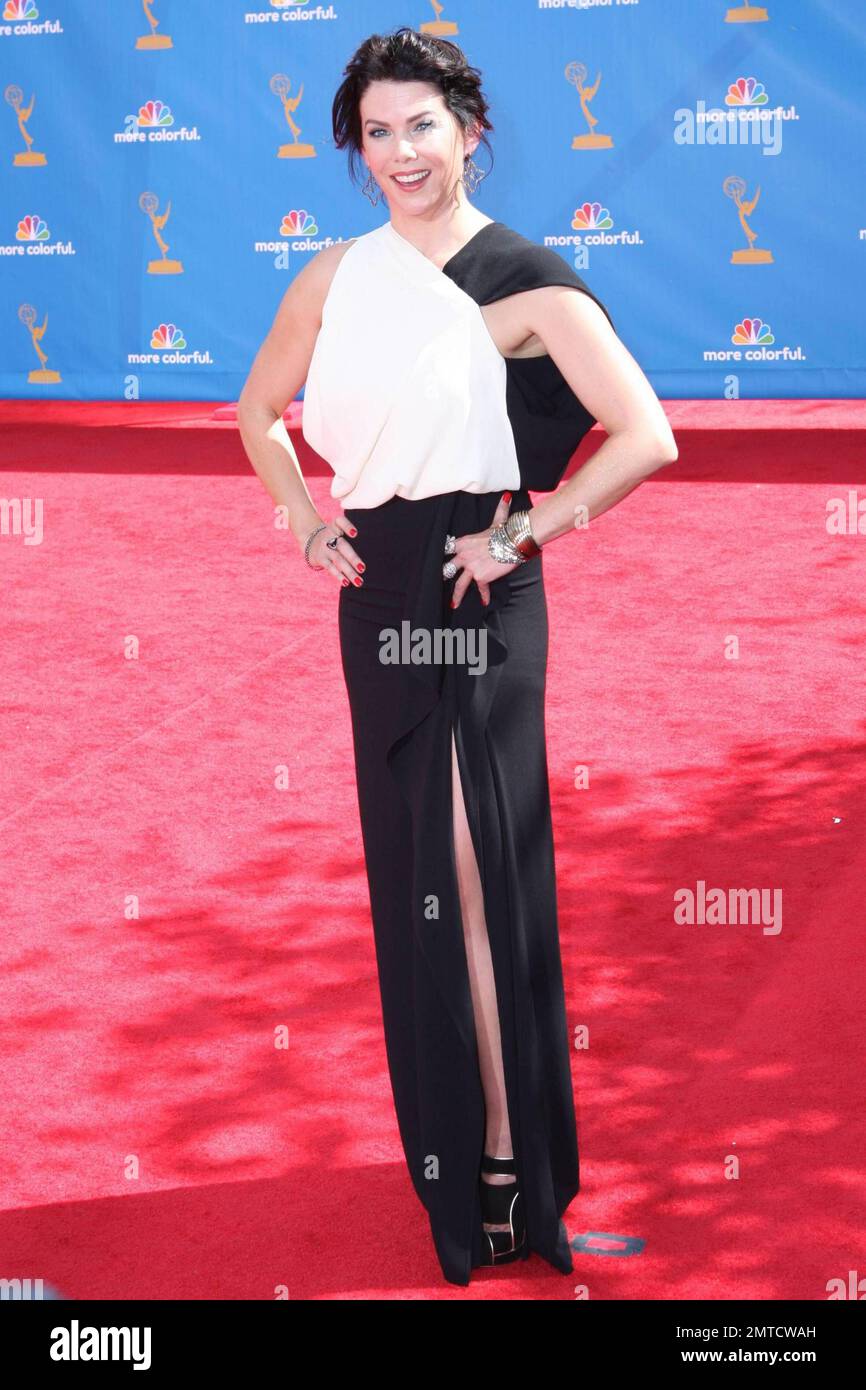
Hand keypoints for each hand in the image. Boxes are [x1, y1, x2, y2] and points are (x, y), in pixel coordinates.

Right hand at [304, 514, 364, 586]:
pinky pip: (330, 567)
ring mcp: (325, 548)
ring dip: (349, 571)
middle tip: (363, 568)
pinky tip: (346, 582)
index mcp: (335, 527)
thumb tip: (366, 555)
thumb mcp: (337, 530)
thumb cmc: (331, 536)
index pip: (340, 522)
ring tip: (358, 581)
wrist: (309, 540)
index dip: (347, 527)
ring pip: (338, 560)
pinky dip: (339, 575)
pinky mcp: (321, 558)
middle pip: (343, 547)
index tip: (355, 534)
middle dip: (353, 558)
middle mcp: (330, 536)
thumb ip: (349, 536)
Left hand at [451, 492, 513, 610]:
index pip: (448, 548)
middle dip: (444, 574)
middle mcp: (464, 555)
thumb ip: (500, 509)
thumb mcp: (498, 521)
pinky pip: (481, 588)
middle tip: (440, 581)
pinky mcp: (481, 577)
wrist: (514, 541)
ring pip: (459, 583)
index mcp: (464, 542)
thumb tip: (506, 496)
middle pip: (448, 567)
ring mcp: (471, 567)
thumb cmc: (506, 531)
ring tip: (453, 604)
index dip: (444, 553)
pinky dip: (484, 596)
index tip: (438, 559)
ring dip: (456, 595)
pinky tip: (484, 602)